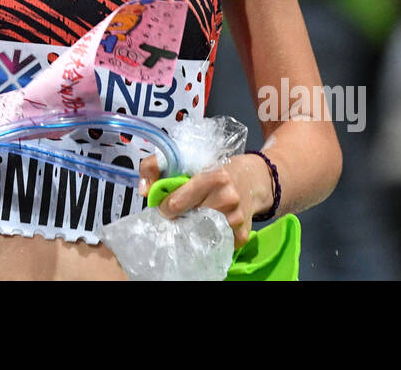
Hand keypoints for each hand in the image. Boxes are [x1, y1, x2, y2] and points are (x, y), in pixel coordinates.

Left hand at [137, 153, 271, 248]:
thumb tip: (143, 191)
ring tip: (196, 215)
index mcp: (215, 177)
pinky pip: (214, 243)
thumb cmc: (218, 167)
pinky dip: (207, 235)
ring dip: (192, 227)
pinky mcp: (241, 236)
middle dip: (179, 217)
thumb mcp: (188, 158)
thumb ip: (157, 166)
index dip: (165, 205)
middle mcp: (228, 199)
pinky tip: (210, 223)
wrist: (256, 179)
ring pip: (198, 234)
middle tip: (182, 210)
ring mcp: (236, 220)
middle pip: (186, 220)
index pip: (175, 203)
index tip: (167, 203)